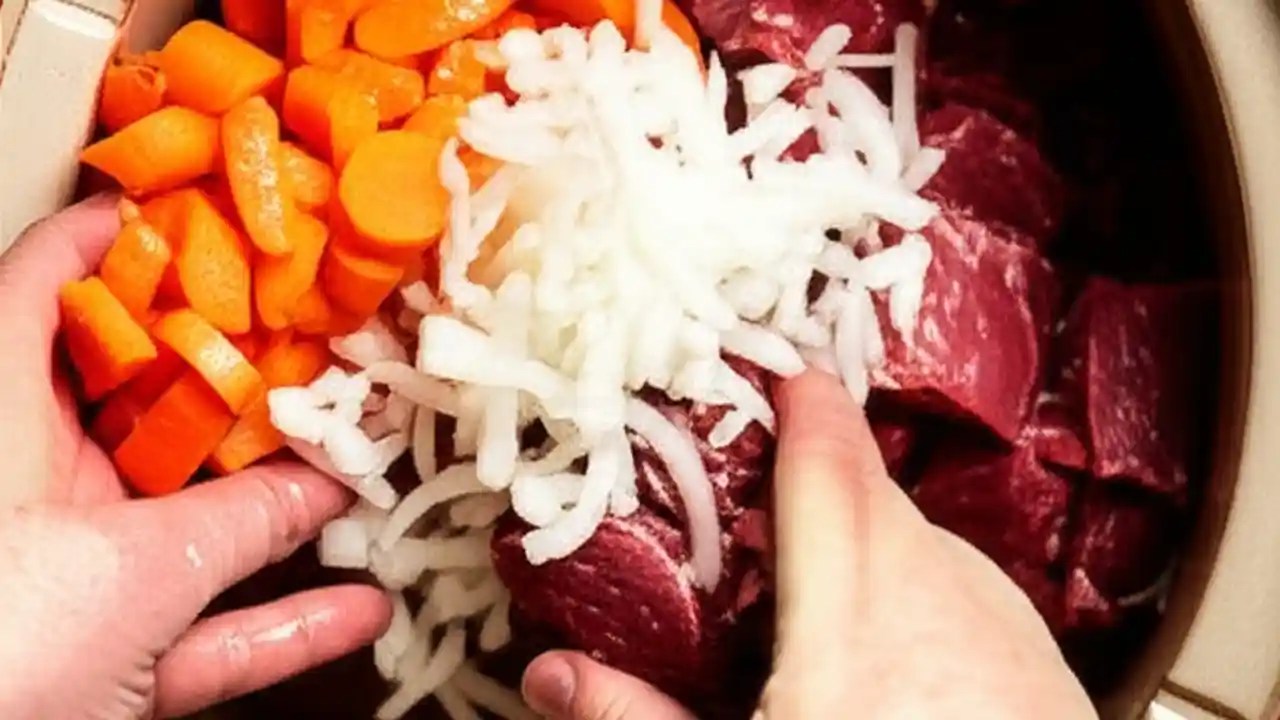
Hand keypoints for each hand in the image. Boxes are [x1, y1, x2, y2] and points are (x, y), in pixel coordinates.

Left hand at [0, 197, 390, 718]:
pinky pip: (196, 624)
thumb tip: (336, 481)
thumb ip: (246, 521)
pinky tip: (359, 607)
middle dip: (236, 372)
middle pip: (142, 398)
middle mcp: (27, 482)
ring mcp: (67, 570)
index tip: (210, 208)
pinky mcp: (100, 652)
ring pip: (184, 516)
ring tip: (361, 465)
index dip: (117, 234)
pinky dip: (273, 620)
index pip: (44, 284)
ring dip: (276, 507)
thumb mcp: (136, 572)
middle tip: (320, 335)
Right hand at [520, 371, 1098, 719]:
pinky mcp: (1044, 660)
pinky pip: (969, 592)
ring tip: (822, 598)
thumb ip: (640, 716)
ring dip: (871, 546)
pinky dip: (925, 596)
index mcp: (850, 609)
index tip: (778, 379)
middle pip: (869, 497)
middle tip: (761, 523)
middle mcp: (936, 590)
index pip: (826, 461)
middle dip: (816, 489)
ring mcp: (1002, 623)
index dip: (802, 404)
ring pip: (920, 542)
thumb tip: (551, 676)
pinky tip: (899, 658)